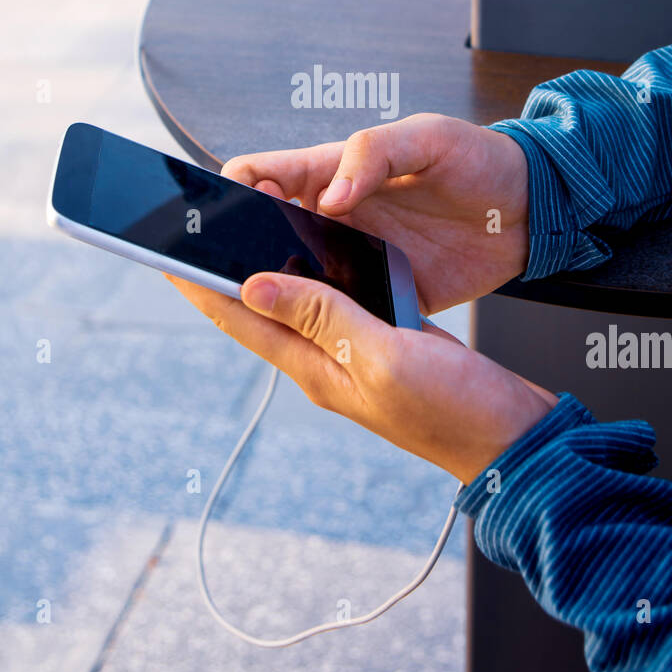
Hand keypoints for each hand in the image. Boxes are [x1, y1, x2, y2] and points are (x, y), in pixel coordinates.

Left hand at [166, 271, 555, 484]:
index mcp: (315, 367)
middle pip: (257, 310)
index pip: (237, 318)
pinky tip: (316, 255)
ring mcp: (352, 356)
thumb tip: (253, 286)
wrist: (510, 442)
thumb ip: (323, 318)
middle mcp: (324, 363)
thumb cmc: (455, 411)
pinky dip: (315, 275)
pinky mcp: (382, 345)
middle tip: (194, 229)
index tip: (161, 248)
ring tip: (239, 233)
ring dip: (264, 269)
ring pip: (294, 304)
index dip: (196, 283)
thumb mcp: (382, 357)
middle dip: (220, 271)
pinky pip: (334, 304)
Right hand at [220, 113, 529, 314]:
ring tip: (266, 308)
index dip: (233, 191)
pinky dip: (327, 323)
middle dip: (239, 249)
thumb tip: (329, 195)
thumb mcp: (431, 138)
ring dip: (278, 290)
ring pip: (295, 277)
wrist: (536, 210)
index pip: (258, 174)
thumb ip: (375, 154)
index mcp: (333, 170)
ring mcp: (356, 255)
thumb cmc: (483, 160)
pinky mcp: (385, 292)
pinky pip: (343, 311)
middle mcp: (335, 215)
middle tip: (232, 270)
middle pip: (263, 232)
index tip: (236, 213)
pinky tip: (321, 333)